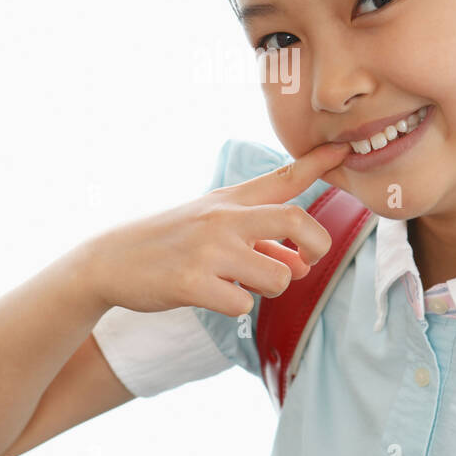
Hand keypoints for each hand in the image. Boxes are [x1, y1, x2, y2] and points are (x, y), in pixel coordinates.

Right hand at [90, 140, 350, 316]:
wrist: (110, 260)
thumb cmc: (170, 242)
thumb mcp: (213, 226)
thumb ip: (262, 241)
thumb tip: (301, 266)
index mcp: (230, 200)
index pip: (283, 177)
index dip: (318, 162)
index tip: (345, 148)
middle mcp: (223, 218)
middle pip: (294, 220)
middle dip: (317, 245)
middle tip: (308, 260)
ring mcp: (208, 249)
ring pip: (278, 276)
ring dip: (273, 287)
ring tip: (244, 283)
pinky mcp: (192, 282)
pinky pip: (244, 304)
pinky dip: (238, 306)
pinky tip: (214, 296)